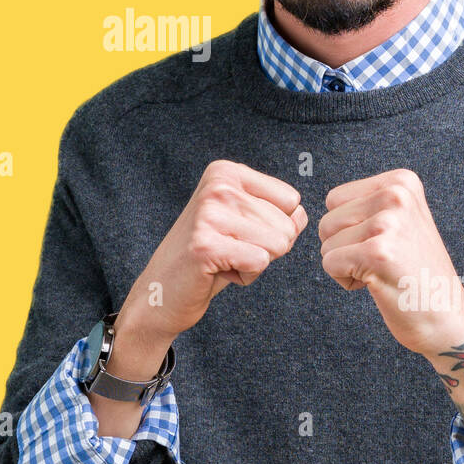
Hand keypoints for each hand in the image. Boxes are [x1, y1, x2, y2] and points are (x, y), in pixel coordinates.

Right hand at [118, 160, 306, 344]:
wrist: (162, 291)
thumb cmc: (211, 257)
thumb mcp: (246, 224)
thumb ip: (280, 214)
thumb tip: (301, 214)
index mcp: (226, 172)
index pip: (292, 201)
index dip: (274, 227)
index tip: (238, 233)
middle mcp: (217, 185)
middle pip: (286, 225)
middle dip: (264, 248)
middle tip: (227, 250)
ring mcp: (209, 213)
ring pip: (277, 244)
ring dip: (254, 263)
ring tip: (222, 259)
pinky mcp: (206, 244)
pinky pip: (260, 262)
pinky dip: (245, 276)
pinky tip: (217, 271)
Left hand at [317, 168, 463, 354]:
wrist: (447, 316)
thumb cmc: (416, 272)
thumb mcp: (402, 219)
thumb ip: (370, 202)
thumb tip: (329, 199)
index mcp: (401, 182)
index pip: (334, 199)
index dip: (349, 228)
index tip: (384, 243)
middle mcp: (396, 195)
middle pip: (327, 221)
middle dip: (344, 247)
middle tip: (383, 262)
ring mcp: (387, 223)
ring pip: (326, 243)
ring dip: (346, 264)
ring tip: (382, 271)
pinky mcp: (377, 253)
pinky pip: (329, 263)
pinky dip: (345, 280)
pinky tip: (378, 284)